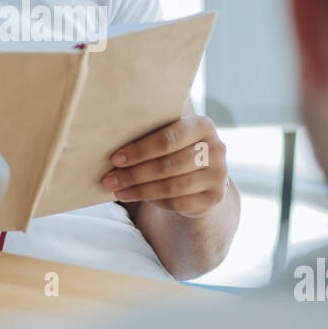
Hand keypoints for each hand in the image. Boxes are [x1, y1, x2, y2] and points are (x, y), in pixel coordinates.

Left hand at [101, 115, 228, 217]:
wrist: (202, 173)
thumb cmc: (175, 148)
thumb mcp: (170, 133)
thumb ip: (152, 129)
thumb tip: (113, 129)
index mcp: (203, 125)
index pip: (168, 139)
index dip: (140, 150)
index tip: (115, 159)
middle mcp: (216, 149)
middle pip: (168, 165)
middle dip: (134, 174)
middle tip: (109, 180)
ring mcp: (218, 175)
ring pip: (172, 187)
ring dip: (140, 191)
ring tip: (118, 191)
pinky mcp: (214, 198)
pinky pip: (178, 203)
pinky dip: (155, 202)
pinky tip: (137, 198)